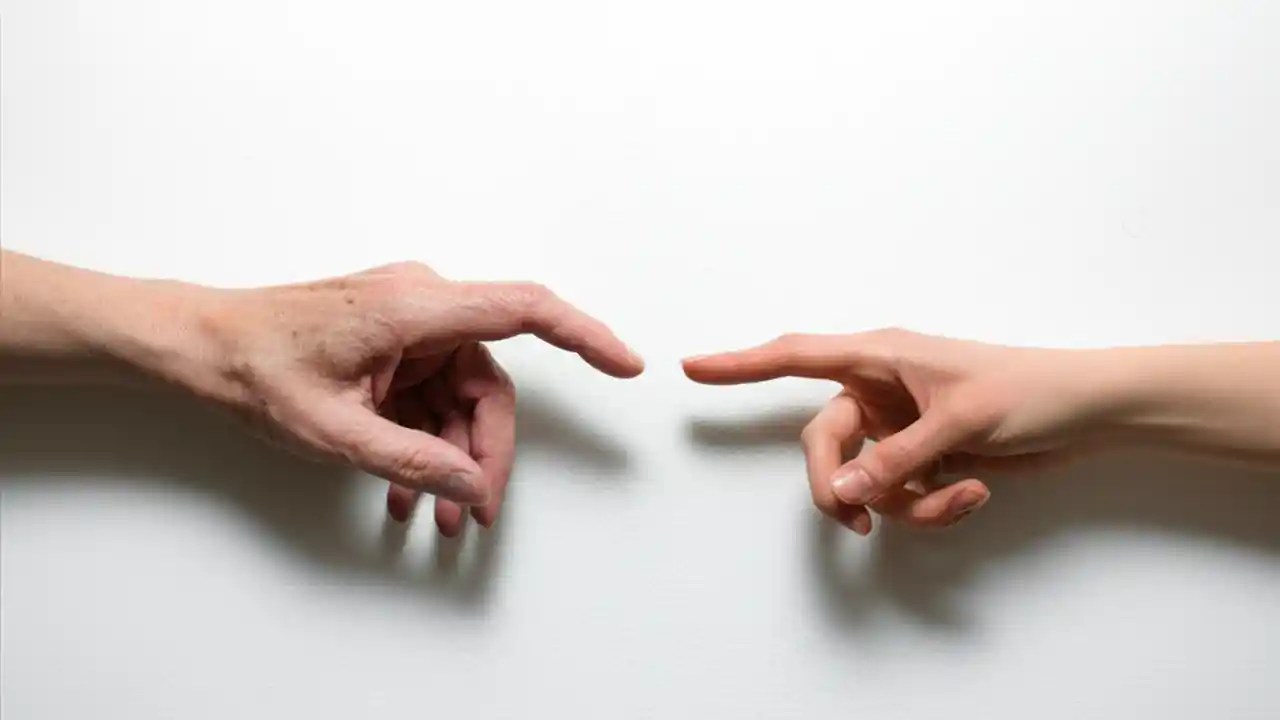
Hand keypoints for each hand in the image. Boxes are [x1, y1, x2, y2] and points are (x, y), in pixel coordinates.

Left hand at [191, 262, 643, 534]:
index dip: (586, 336)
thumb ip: (411, 460)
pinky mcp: (395, 345)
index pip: (525, 310)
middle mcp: (422, 306)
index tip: (627, 364)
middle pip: (488, 382)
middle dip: (486, 451)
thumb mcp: (334, 431)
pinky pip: (431, 397)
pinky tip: (407, 492)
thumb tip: (471, 485)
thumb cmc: (255, 367)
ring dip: (452, 456)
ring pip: (461, 397)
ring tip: (436, 516)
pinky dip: (425, 442)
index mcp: (416, 308)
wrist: (199, 346)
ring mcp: (409, 325)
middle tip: (476, 511)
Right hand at [684, 329, 1104, 534]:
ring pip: (864, 479)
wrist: (1088, 413)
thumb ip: (896, 459)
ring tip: (957, 496)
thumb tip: (842, 490)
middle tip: (857, 519)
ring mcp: (900, 427)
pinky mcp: (923, 458)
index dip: (740, 364)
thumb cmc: (1029, 390)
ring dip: (905, 502)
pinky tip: (972, 492)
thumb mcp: (960, 422)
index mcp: (880, 357)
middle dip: (839, 485)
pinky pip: (900, 494)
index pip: (795, 357)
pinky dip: (930, 505)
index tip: (692, 367)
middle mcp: (880, 391)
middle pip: (824, 443)